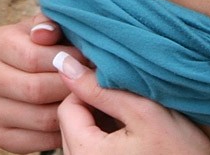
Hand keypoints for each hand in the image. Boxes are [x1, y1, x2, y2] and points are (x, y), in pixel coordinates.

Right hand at [0, 15, 83, 152]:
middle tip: (91, 84)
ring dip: (69, 112)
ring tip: (86, 100)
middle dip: (70, 88)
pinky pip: (37, 142)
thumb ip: (51, 24)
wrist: (42, 73)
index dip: (67, 61)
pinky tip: (72, 118)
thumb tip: (45, 34)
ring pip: (41, 118)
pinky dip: (61, 133)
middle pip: (35, 90)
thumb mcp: (54, 28)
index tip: (87, 60)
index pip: (33, 57)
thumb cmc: (54, 46)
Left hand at [54, 52, 209, 154]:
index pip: (68, 105)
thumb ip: (102, 88)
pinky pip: (97, 149)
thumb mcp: (146, 113)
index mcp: (84, 153)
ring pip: (85, 134)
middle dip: (97, 106)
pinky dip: (112, 138)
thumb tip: (63, 62)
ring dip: (105, 122)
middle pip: (73, 122)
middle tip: (132, 101)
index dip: (93, 88)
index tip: (121, 84)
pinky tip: (136, 137)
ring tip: (136, 119)